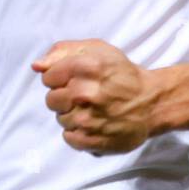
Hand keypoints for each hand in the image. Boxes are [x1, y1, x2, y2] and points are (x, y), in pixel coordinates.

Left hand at [31, 38, 157, 153]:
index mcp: (85, 66)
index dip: (60, 79)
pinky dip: (78, 133)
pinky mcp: (93, 140)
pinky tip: (94, 124)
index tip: (75, 80)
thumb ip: (63, 52)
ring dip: (73, 116)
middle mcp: (85, 93)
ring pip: (60, 120)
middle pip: (51, 100)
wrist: (152, 103)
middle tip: (85, 97)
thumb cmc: (122, 74)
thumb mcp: (97, 49)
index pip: (48, 78)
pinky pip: (69, 138)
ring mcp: (88, 119)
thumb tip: (37, 66)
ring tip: (93, 110)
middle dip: (64, 98)